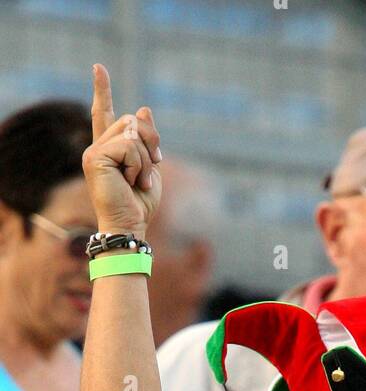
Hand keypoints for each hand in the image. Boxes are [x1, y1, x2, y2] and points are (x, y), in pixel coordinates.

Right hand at [82, 63, 161, 234]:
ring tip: (137, 181)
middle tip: (148, 171)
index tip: (98, 68)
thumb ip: (146, 141)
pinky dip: (138, 165)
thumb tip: (144, 108)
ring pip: (133, 133)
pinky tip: (130, 181)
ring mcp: (94, 151)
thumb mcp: (150, 168)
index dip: (103, 90)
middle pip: (134, 120)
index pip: (105, 113)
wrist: (129, 226)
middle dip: (151, 143)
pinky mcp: (94, 157)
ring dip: (146, 160)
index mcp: (110, 149)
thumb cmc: (139, 205)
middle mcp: (98, 146)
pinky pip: (129, 147)